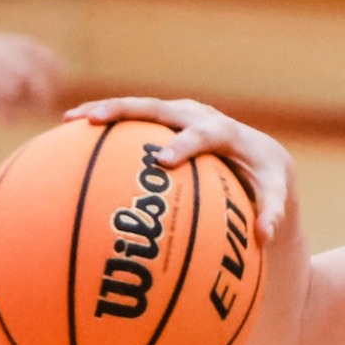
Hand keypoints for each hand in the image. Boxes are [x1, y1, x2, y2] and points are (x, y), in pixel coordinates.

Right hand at [0, 29, 62, 119]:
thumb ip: (5, 56)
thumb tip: (31, 77)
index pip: (35, 50)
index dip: (52, 66)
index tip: (62, 80)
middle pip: (30, 71)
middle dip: (43, 90)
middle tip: (46, 106)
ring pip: (14, 88)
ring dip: (22, 104)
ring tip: (20, 115)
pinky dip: (5, 116)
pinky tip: (7, 123)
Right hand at [62, 97, 296, 239]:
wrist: (260, 151)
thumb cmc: (264, 178)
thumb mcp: (273, 194)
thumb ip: (271, 213)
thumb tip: (264, 238)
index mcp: (223, 131)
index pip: (202, 135)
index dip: (183, 145)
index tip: (164, 161)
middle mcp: (198, 114)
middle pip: (159, 108)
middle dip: (127, 112)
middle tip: (96, 121)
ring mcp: (178, 113)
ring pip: (138, 106)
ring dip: (104, 109)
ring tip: (70, 119)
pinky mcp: (165, 117)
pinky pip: (132, 117)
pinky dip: (104, 120)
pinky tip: (71, 131)